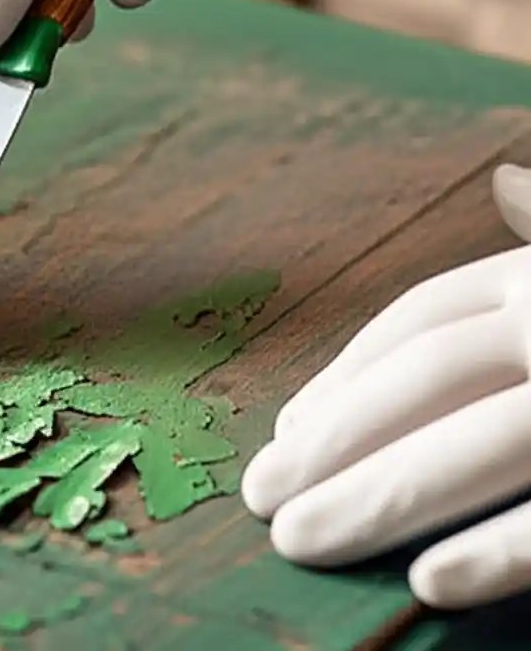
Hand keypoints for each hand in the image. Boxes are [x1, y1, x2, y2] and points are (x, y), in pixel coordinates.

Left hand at [241, 163, 530, 609]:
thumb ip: (527, 263)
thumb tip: (508, 182)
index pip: (423, 323)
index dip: (341, 378)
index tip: (282, 432)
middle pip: (428, 378)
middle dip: (333, 443)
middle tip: (260, 499)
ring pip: (479, 439)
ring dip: (379, 496)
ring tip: (298, 540)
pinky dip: (502, 551)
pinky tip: (428, 583)